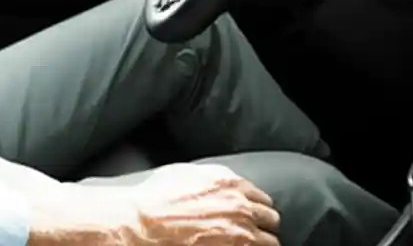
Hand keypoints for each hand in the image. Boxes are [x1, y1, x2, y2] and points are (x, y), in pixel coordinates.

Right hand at [26, 162, 280, 244]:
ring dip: (260, 244)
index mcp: (230, 182)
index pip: (262, 197)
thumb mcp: (184, 174)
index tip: (251, 216)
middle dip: (262, 226)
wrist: (141, 222)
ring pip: (270, 242)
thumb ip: (211, 179)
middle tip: (251, 233)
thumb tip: (219, 185)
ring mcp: (240, 232)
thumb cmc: (154, 198)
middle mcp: (241, 205)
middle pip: (271, 219)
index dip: (256, 208)